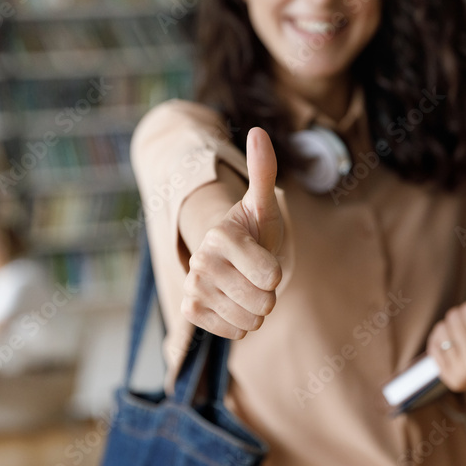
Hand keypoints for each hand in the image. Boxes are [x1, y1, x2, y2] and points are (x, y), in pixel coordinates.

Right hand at [181, 127, 283, 338]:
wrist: (227, 256)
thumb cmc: (251, 229)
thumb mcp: (262, 204)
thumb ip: (263, 171)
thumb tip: (259, 132)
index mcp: (221, 235)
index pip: (271, 276)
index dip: (276, 272)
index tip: (263, 257)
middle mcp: (201, 262)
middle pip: (263, 302)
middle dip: (267, 293)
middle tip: (255, 275)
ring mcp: (193, 288)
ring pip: (250, 321)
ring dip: (255, 309)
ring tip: (245, 287)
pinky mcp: (190, 312)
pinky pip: (235, 332)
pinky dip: (240, 322)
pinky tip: (231, 301)